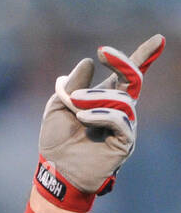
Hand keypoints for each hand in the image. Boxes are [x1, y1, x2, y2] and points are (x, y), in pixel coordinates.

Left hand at [34, 34, 164, 212]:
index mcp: (105, 99)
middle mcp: (119, 110)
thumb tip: (89, 62)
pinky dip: (101, 114)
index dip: (144, 57)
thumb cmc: (56, 141)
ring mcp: (124, 126)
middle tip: (103, 51)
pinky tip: (84, 117)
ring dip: (96, 97)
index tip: (158, 40)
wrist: (54, 171)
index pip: (127, 75)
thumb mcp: (58, 105)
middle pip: (133, 79)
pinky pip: (120, 119)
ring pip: (122, 99)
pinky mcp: (125, 142)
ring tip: (75, 105)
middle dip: (122, 62)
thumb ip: (73, 84)